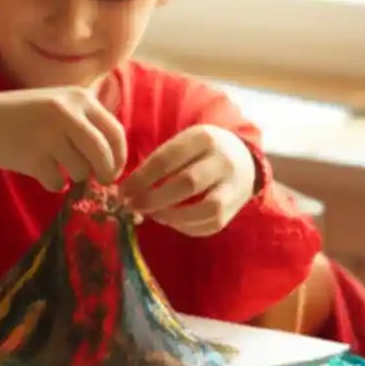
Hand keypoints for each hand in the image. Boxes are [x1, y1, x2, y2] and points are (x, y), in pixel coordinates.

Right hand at [0, 87, 126, 191]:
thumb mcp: (59, 104)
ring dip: (74, 176)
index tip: (115, 169)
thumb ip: (86, 122)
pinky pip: (58, 182)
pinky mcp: (33, 158)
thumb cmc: (24, 115)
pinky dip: (54, 183)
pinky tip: (41, 170)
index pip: (115, 132)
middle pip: (103, 155)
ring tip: (57, 165)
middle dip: (106, 173)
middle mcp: (66, 114)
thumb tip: (115, 158)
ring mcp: (49, 136)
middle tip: (101, 181)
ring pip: (81, 171)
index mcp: (79, 98)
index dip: (120, 156)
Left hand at [121, 125, 256, 236]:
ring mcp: (233, 186)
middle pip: (188, 183)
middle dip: (154, 199)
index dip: (140, 179)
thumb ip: (155, 164)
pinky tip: (170, 220)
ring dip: (173, 216)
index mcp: (203, 138)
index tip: (122, 192)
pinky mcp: (234, 208)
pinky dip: (186, 226)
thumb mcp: (180, 146)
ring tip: (153, 214)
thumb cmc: (197, 154)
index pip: (167, 159)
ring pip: (206, 208)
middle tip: (133, 206)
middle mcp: (223, 161)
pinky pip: (211, 223)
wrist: (241, 159)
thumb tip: (125, 192)